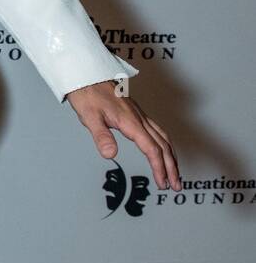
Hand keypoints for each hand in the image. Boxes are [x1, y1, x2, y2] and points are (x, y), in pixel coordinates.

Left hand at [64, 79, 181, 190]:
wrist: (88, 77)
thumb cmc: (88, 95)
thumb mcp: (90, 117)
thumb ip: (102, 136)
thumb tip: (110, 155)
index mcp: (131, 122)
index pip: (151, 148)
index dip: (159, 167)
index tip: (162, 183)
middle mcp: (139, 118)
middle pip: (163, 145)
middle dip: (171, 167)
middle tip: (175, 185)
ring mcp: (140, 115)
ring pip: (164, 138)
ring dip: (171, 157)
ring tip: (175, 173)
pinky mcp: (137, 114)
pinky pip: (158, 131)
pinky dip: (165, 145)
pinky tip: (164, 151)